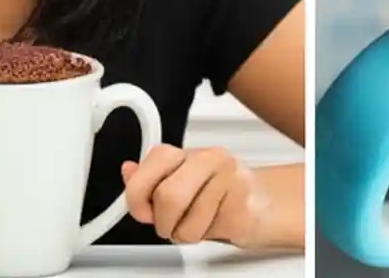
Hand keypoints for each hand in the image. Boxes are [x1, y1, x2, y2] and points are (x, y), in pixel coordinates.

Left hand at [121, 145, 269, 246]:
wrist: (260, 205)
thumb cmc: (215, 197)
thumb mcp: (177, 187)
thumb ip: (149, 181)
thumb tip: (128, 171)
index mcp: (187, 153)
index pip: (154, 161)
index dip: (140, 194)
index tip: (144, 210)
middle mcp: (209, 158)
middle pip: (167, 194)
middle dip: (162, 221)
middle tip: (169, 224)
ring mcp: (229, 177)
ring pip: (186, 218)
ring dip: (183, 233)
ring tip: (195, 224)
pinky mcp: (243, 201)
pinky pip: (209, 229)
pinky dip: (203, 236)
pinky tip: (213, 224)